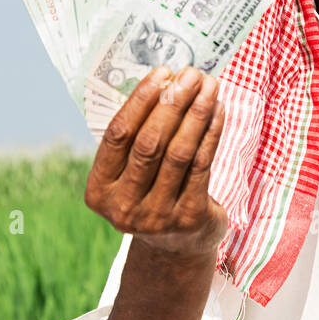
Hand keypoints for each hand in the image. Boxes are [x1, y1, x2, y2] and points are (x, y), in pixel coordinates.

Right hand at [84, 65, 228, 258]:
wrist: (175, 247)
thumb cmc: (151, 190)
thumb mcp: (131, 172)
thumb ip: (138, 135)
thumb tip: (166, 80)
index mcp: (99, 191)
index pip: (118, 135)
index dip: (141, 100)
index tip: (162, 72)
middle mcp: (123, 207)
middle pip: (150, 142)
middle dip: (173, 103)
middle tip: (191, 74)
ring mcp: (156, 217)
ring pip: (179, 152)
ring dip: (197, 113)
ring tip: (209, 86)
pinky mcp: (188, 219)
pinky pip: (202, 165)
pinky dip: (211, 133)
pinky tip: (219, 110)